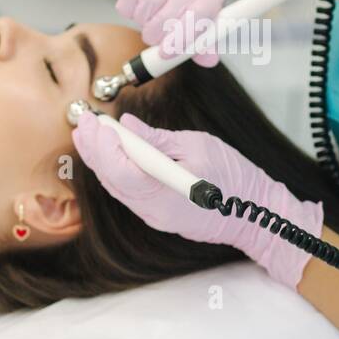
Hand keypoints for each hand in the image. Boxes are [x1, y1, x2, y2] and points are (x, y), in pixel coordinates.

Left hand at [72, 112, 322, 288]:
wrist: (256, 213)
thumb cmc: (236, 178)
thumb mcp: (200, 146)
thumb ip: (159, 139)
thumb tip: (128, 126)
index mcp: (166, 193)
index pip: (123, 172)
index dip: (105, 147)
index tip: (97, 123)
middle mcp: (154, 211)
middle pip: (112, 180)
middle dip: (94, 150)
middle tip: (83, 122)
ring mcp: (154, 216)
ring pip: (116, 187)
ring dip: (99, 160)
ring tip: (86, 134)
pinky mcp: (157, 215)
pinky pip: (127, 192)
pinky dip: (114, 171)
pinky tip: (107, 154)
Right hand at [115, 0, 225, 66]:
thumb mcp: (199, 14)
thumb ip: (204, 41)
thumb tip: (209, 61)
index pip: (199, 19)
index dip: (182, 40)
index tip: (167, 52)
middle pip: (167, 20)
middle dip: (157, 36)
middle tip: (157, 35)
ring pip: (145, 13)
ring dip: (142, 23)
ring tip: (149, 17)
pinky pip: (127, 3)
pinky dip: (129, 10)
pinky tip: (138, 5)